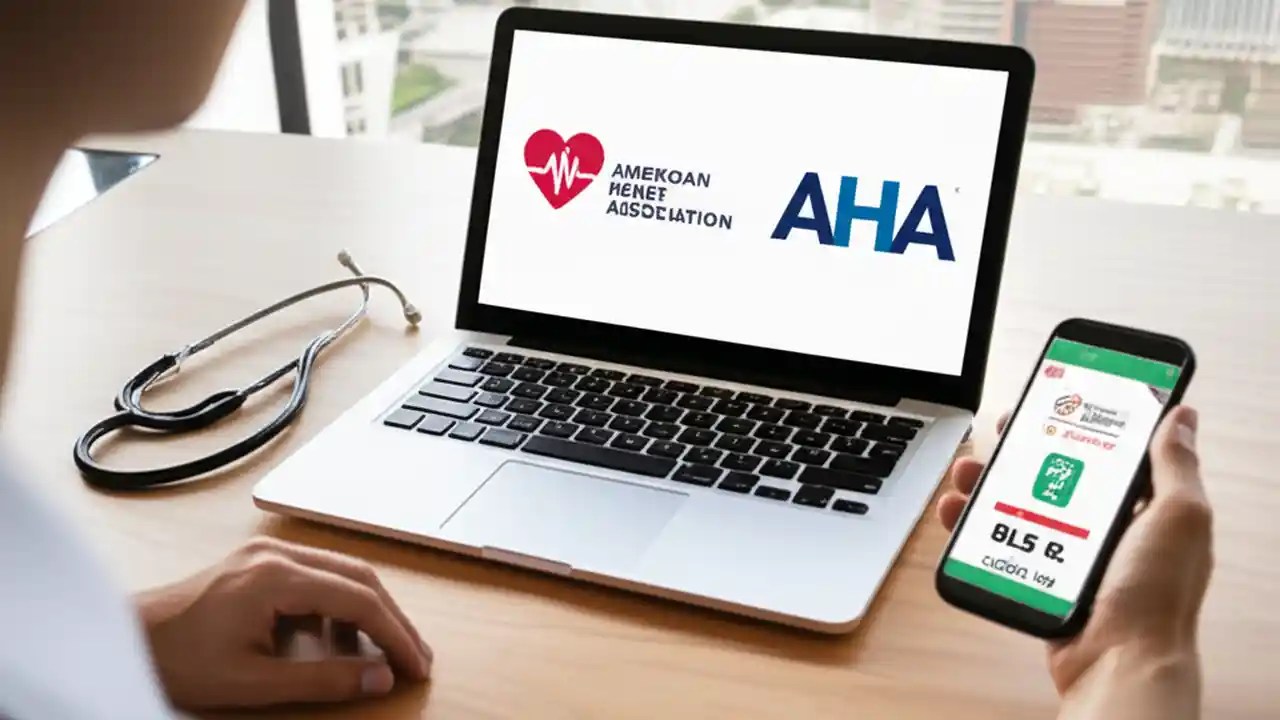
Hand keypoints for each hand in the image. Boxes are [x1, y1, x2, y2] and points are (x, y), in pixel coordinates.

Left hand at [135, 537, 431, 709]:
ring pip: (345, 572)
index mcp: (277, 577)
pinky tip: (339, 638)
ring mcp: (269, 554)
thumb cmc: (179, 659)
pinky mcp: (261, 563)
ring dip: (372, 611)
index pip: (361, 599)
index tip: (416, 666)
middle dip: (394, 620)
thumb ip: (322, 680)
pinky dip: (341, 605)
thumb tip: (379, 678)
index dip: (396, 635)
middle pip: (361, 578)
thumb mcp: (254, 682)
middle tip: (417, 658)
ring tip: (386, 652)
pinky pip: (319, 575)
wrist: (128, 638)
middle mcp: (277, 555)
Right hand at [937, 406, 1211, 695]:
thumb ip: (1175, 464)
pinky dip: (970, 525)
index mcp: (1141, 509)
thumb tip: (1181, 416)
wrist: (1117, 663)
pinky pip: (998, 543)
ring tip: (968, 470)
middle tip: (1003, 430)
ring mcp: (1069, 555)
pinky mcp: (1038, 578)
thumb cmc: (1156, 597)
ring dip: (986, 481)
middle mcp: (1104, 529)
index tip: (1051, 399)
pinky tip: (957, 510)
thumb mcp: (1179, 516)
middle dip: (1021, 448)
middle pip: (1052, 473)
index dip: (1077, 423)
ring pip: (1018, 504)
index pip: (1105, 452)